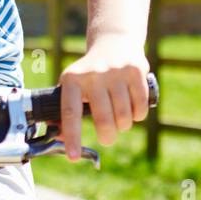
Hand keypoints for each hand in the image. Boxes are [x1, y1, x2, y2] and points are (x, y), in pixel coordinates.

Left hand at [58, 33, 149, 160]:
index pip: (70, 113)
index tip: (73, 157)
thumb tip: (60, 139)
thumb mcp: (73, 86)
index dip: (72, 137)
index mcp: (72, 79)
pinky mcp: (136, 70)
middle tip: (107, 138)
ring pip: (124, 116)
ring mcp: (115, 71)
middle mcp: (93, 74)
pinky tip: (133, 111)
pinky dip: (138, 116)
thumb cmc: (89, 74)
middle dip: (107, 136)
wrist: (114, 42)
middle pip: (104, 120)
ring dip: (123, 126)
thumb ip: (65, 113)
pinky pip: (140, 107)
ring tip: (120, 120)